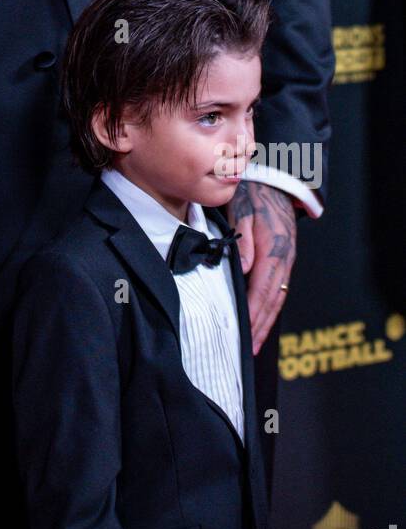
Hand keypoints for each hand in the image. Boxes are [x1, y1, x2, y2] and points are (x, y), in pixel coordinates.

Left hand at [227, 179, 296, 355]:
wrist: (273, 180)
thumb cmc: (252, 194)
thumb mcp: (241, 209)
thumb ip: (242, 239)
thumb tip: (244, 268)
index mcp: (274, 249)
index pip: (263, 289)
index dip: (254, 313)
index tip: (245, 333)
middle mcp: (284, 259)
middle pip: (273, 300)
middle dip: (260, 325)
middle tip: (248, 349)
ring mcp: (286, 260)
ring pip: (278, 297)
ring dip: (266, 320)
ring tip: (254, 341)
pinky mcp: (284, 259)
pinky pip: (278, 288)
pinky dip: (270, 307)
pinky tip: (262, 318)